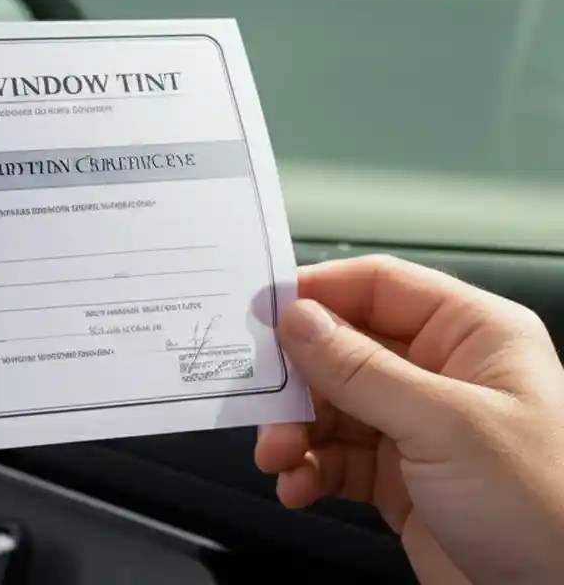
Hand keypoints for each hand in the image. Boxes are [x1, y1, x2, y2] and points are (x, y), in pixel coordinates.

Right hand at [256, 255, 563, 584]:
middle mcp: (445, 374)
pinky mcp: (403, 480)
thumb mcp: (446, 425)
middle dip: (297, 380)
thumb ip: (363, 369)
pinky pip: (335, 458)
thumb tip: (300, 321)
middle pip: (343, 349)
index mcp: (475, 335)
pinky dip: (308, 470)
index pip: (380, 286)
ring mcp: (422, 429)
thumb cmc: (550, 509)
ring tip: (280, 456)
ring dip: (295, 431)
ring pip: (331, 407)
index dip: (318, 293)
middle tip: (263, 403)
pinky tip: (299, 485)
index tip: (261, 312)